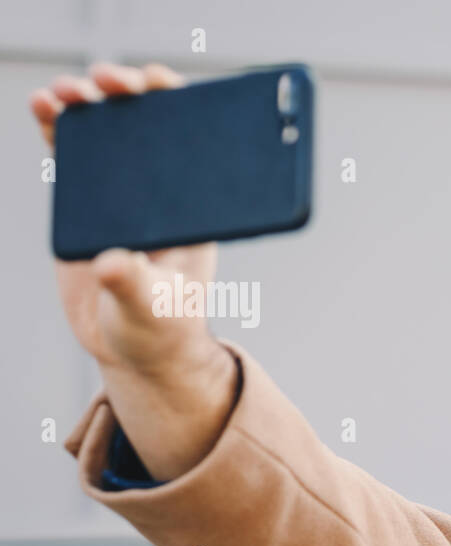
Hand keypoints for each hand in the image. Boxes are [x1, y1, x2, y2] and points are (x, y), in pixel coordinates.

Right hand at [31, 63, 238, 479]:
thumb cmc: (160, 330)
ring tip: (64, 91)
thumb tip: (112, 262)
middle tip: (108, 79)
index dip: (179, 104)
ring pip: (107, 133)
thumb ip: (133, 286)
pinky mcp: (88, 202)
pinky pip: (73, 155)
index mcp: (194, 210)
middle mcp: (162, 193)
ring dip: (87, 103)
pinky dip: (57, 127)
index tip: (159, 83)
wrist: (132, 349)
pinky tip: (42, 106)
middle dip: (130, 91)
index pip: (195, 142)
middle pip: (150, 125)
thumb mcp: (151, 310)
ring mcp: (123, 194)